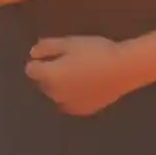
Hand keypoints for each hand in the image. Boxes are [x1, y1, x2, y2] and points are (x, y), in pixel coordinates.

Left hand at [24, 36, 140, 115]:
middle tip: (69, 62)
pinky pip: (71, 103)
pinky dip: (74, 95)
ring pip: (57, 95)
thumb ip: (48, 47)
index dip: (40, 61)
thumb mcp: (70, 43)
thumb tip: (33, 53)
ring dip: (62, 86)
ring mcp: (69, 105)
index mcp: (50, 76)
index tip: (52, 54)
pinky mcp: (83, 110)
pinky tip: (87, 85)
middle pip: (44, 83)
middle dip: (51, 74)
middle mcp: (55, 94)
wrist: (124, 70)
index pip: (31, 70)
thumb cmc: (96, 52)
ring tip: (79, 74)